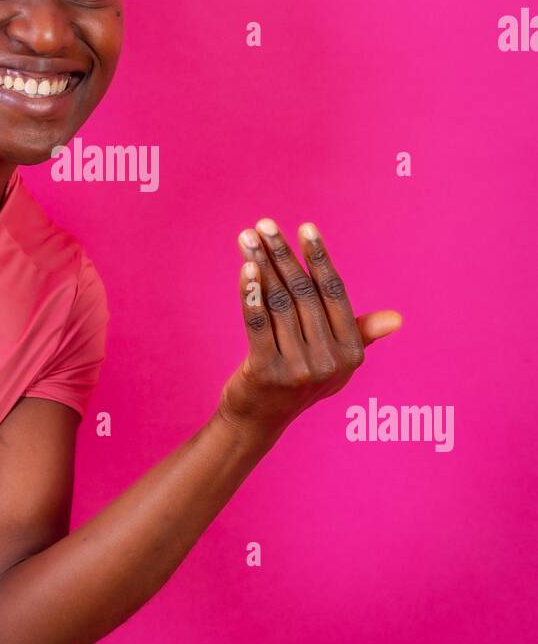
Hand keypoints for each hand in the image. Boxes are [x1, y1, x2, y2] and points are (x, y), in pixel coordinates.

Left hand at [217, 218, 401, 441]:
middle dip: (282, 254)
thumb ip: (360, 333)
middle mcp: (329, 362)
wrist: (259, 419)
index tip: (305, 227)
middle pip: (303, 294)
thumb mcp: (335, 359)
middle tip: (264, 224)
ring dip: (260, 265)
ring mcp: (298, 370)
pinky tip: (245, 268)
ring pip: (278, 303)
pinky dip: (250, 294)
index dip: (319, 258)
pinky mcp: (266, 373)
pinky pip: (257, 324)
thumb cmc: (298, 378)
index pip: (334, 293)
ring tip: (246, 238)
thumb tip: (397, 320)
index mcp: (351, 353)